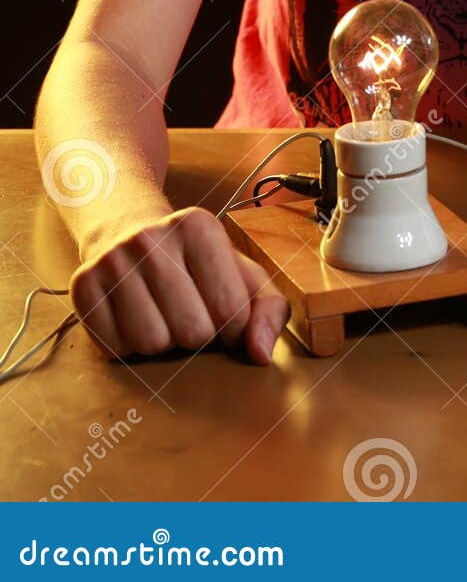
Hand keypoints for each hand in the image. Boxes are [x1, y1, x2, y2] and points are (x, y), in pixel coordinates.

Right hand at [70, 206, 290, 364]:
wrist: (130, 230)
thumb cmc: (197, 263)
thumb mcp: (243, 274)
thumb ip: (269, 310)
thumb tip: (260, 354)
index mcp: (198, 226)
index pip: (231, 310)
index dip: (232, 327)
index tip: (222, 311)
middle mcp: (152, 237)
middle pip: (192, 331)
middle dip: (198, 335)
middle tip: (189, 311)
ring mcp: (113, 260)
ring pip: (152, 344)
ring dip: (164, 342)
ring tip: (163, 313)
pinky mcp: (83, 286)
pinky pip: (116, 349)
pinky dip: (130, 345)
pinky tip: (134, 317)